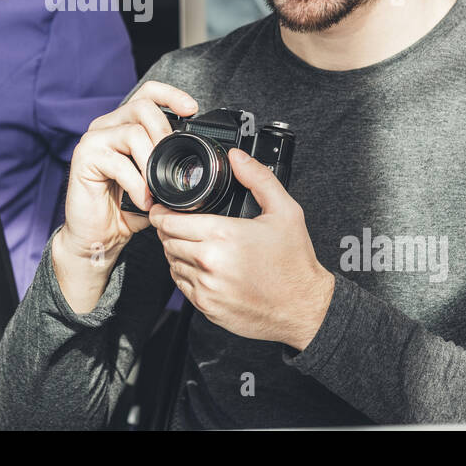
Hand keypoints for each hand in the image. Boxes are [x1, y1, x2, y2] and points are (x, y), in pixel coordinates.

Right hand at [52, 82, 197, 313]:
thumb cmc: (125, 209)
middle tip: (171, 163)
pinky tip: (142, 201)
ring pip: (133, 133)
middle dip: (165, 134)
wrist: (99, 236)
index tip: (192, 110)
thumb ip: (168, 164)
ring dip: (151, 163)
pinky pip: (118, 162)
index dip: (171, 95)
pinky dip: (136, 184)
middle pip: (142, 108)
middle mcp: (107, 125)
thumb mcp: (155, 182)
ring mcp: (93, 139)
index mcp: (125, 124)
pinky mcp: (83, 157)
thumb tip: (197, 160)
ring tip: (156, 189)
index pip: (147, 93)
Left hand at [150, 148, 334, 349]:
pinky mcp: (206, 307)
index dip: (162, 213)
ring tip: (195, 245)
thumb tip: (237, 157)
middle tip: (179, 224)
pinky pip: (181, 285)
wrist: (303, 308)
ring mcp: (206, 287)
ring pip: (172, 263)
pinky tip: (203, 267)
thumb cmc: (294, 263)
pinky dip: (186, 273)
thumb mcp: (284, 211)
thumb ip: (258, 178)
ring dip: (177, 252)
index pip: (171, 221)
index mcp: (224, 235)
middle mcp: (210, 262)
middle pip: (167, 240)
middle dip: (169, 230)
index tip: (162, 209)